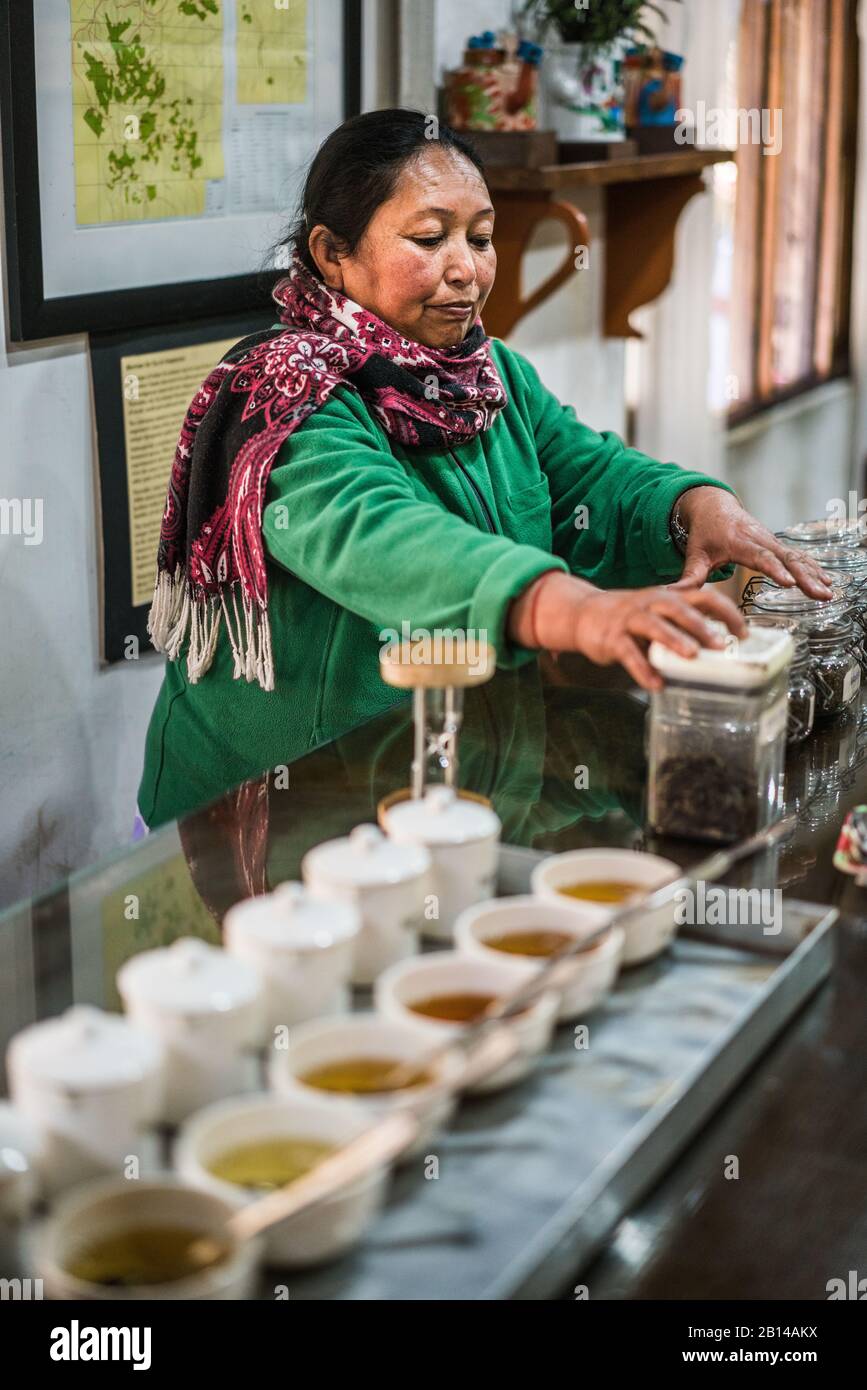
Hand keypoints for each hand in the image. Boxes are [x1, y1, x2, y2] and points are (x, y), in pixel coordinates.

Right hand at [508, 571, 747, 690]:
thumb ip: (683, 626)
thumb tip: (719, 648)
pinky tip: (656, 684)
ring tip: (691, 656)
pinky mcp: (612, 638)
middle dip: (701, 625)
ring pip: (654, 626)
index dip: (725, 612)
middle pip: (678, 609)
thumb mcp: (658, 614)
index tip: (743, 632)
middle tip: (722, 645)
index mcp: (667, 597)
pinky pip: (629, 654)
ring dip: (674, 639)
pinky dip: (643, 669)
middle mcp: (650, 603)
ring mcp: (629, 619)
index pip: (702, 597)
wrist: (583, 613)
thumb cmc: (629, 617)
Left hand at [671, 487, 833, 598]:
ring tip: (829, 592)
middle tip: (820, 593)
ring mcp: (771, 541)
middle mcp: (760, 539)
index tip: (788, 583)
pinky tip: (826, 581)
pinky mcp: (776, 545)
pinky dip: (813, 567)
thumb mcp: (694, 555)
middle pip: (786, 558)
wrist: (713, 506)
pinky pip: (797, 556)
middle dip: (805, 576)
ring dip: (814, 574)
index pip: (760, 556)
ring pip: (796, 557)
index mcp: (739, 542)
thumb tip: (672, 597)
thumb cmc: (703, 534)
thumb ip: (687, 579)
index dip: (774, 569)